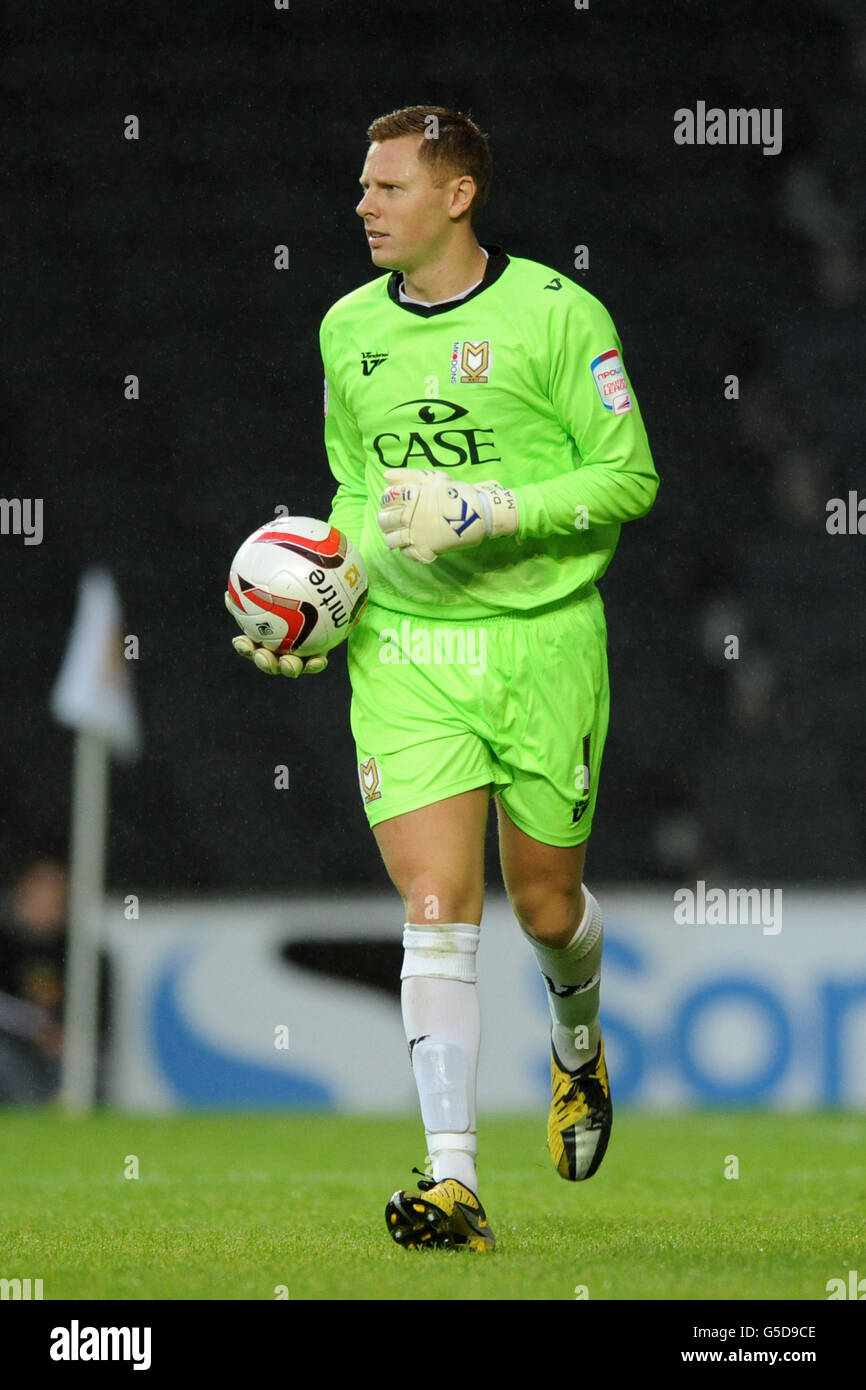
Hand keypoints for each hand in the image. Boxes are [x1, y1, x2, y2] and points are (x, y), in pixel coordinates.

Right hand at [225, 592, 327, 676]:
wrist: (325, 593)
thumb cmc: (298, 585)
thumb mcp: (278, 582)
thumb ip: (259, 584)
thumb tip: (232, 588)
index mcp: (267, 634)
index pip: (250, 643)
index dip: (244, 646)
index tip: (240, 640)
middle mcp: (280, 647)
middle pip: (268, 660)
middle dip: (264, 662)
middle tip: (263, 655)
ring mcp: (299, 653)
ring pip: (290, 667)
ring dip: (288, 668)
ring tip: (289, 663)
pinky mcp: (318, 655)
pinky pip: (316, 664)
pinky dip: (316, 664)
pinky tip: (321, 660)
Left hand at [377, 468, 517, 562]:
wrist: (481, 514)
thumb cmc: (459, 494)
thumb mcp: (436, 478)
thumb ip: (410, 475)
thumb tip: (386, 475)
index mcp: (412, 496)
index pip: (387, 498)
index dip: (388, 500)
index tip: (395, 502)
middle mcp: (410, 516)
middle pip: (385, 520)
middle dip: (386, 519)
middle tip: (395, 519)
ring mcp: (416, 535)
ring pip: (391, 540)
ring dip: (393, 536)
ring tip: (402, 533)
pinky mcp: (425, 550)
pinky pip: (406, 553)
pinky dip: (407, 549)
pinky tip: (413, 543)